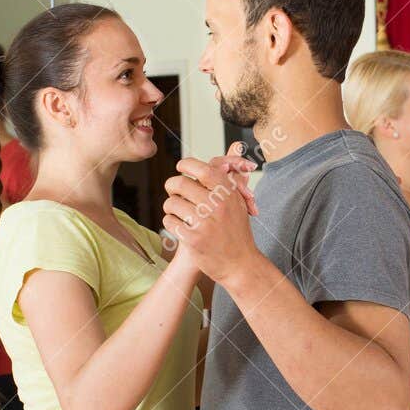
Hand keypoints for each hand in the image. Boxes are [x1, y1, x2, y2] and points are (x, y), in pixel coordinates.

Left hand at [162, 149, 259, 283]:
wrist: (240, 264)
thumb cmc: (237, 231)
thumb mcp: (238, 200)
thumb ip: (231, 174)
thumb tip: (236, 146)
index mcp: (227, 193)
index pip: (200, 168)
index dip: (186, 165)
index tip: (181, 167)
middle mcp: (216, 205)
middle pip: (179, 184)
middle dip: (172, 187)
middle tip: (173, 191)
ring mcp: (204, 222)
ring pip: (171, 203)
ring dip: (171, 208)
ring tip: (178, 212)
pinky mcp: (193, 239)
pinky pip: (169, 222)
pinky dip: (171, 223)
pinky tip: (179, 227)